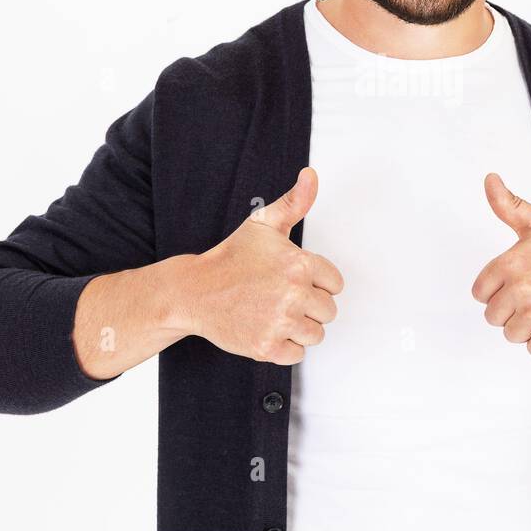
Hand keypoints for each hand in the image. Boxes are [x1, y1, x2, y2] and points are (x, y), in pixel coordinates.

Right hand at [168, 166, 343, 364]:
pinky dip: (284, 347)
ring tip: (275, 313)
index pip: (335, 284)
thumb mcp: (264, 224)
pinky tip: (267, 328)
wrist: (195, 290)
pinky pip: (297, 354)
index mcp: (300, 264)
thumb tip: (312, 176)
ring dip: (299, 328)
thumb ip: (295, 202)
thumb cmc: (231, 258)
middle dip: (309, 306)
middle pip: (328, 312)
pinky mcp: (267, 346)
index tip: (294, 280)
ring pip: (316, 334)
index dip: (316, 283)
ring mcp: (280, 322)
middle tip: (281, 297)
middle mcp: (294, 294)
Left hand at [471, 172, 530, 357]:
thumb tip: (490, 181)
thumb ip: (508, 206)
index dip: (499, 290)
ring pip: (511, 334)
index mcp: (511, 263)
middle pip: (494, 316)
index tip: (518, 285)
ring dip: (529, 327)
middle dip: (513, 309)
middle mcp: (521, 290)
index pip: (481, 292)